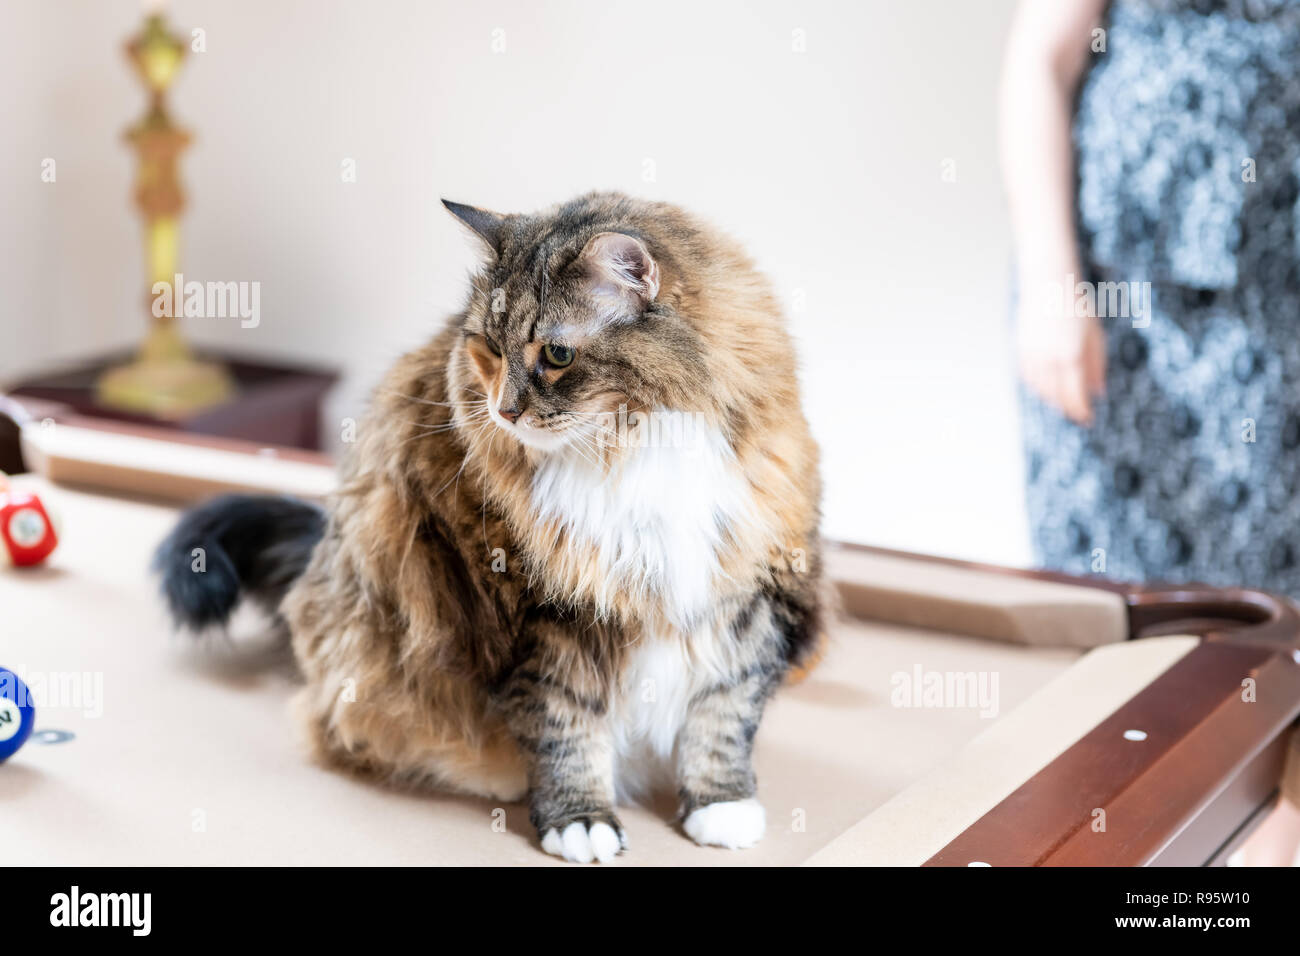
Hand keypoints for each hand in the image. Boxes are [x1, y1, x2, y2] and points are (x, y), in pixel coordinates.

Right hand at [1016, 277, 1106, 425]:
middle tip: (1077, 416)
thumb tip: (1099, 391)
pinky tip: (1046, 388)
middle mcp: (1049, 359)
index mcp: (1071, 356)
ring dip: (1052, 400)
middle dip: (1067, 408)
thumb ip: (1097, 366)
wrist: (1049, 285)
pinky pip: (1028, 377)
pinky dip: (1037, 387)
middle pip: (1056, 395)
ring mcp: (1032, 355)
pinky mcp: (1021, 349)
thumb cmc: (1078, 308)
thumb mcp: (1095, 336)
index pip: (1075, 394)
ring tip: (1063, 404)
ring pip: (1040, 388)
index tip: (1088, 419)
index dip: (1081, 410)